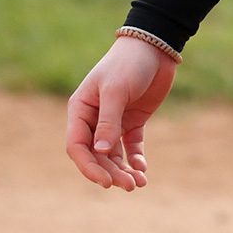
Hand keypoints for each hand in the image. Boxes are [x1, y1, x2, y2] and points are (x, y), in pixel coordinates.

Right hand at [65, 34, 177, 190]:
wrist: (155, 46)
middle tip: (130, 186)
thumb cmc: (129, 63)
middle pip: (97, 155)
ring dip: (123, 170)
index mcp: (81, 109)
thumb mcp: (116, 91)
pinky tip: (143, 168)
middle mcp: (94, 118)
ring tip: (139, 183)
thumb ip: (108, 122)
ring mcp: (114, 120)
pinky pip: (131, 146)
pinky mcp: (134, 120)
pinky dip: (135, 159)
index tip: (105, 182)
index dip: (89, 167)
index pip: (77, 146)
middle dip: (111, 172)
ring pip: (114, 154)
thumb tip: (101, 153)